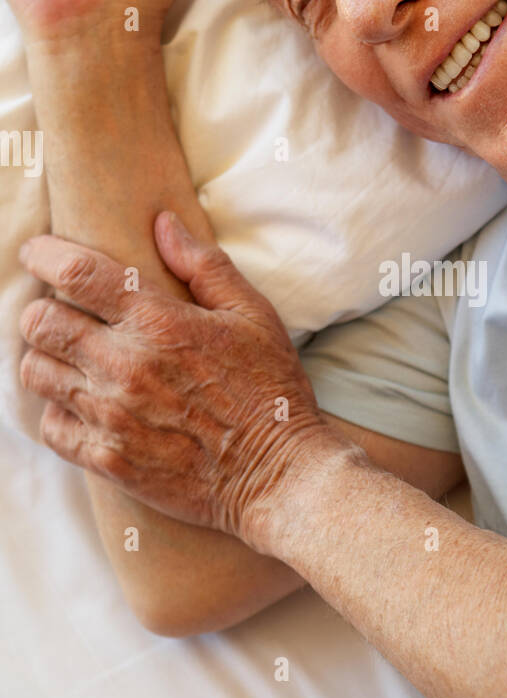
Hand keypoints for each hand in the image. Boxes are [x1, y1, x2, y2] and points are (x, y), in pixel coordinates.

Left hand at [17, 214, 335, 545]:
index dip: (44, 255)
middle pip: (41, 322)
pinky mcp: (108, 460)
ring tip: (70, 359)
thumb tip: (162, 222)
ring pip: (36, 372)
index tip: (37, 253)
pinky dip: (59, 411)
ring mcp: (112, 416)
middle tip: (60, 313)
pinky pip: (52, 426)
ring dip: (47, 358)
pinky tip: (84, 406)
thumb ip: (205, 266)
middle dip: (42, 310)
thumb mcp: (253, 315)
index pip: (75, 274)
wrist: (279, 474)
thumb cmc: (271, 390)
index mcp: (160, 323)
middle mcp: (126, 366)